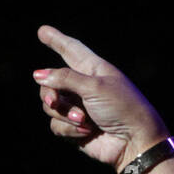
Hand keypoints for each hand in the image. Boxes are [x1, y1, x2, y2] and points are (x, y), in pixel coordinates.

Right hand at [32, 24, 169, 173]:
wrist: (135, 143)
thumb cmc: (122, 108)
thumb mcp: (94, 86)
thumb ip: (64, 78)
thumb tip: (38, 75)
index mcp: (93, 69)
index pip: (71, 50)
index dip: (57, 40)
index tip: (42, 31)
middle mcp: (83, 87)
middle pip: (50, 82)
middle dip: (49, 92)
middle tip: (54, 101)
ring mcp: (79, 109)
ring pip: (50, 106)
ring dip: (63, 113)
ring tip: (83, 120)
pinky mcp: (75, 130)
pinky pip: (56, 125)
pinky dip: (69, 129)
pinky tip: (88, 132)